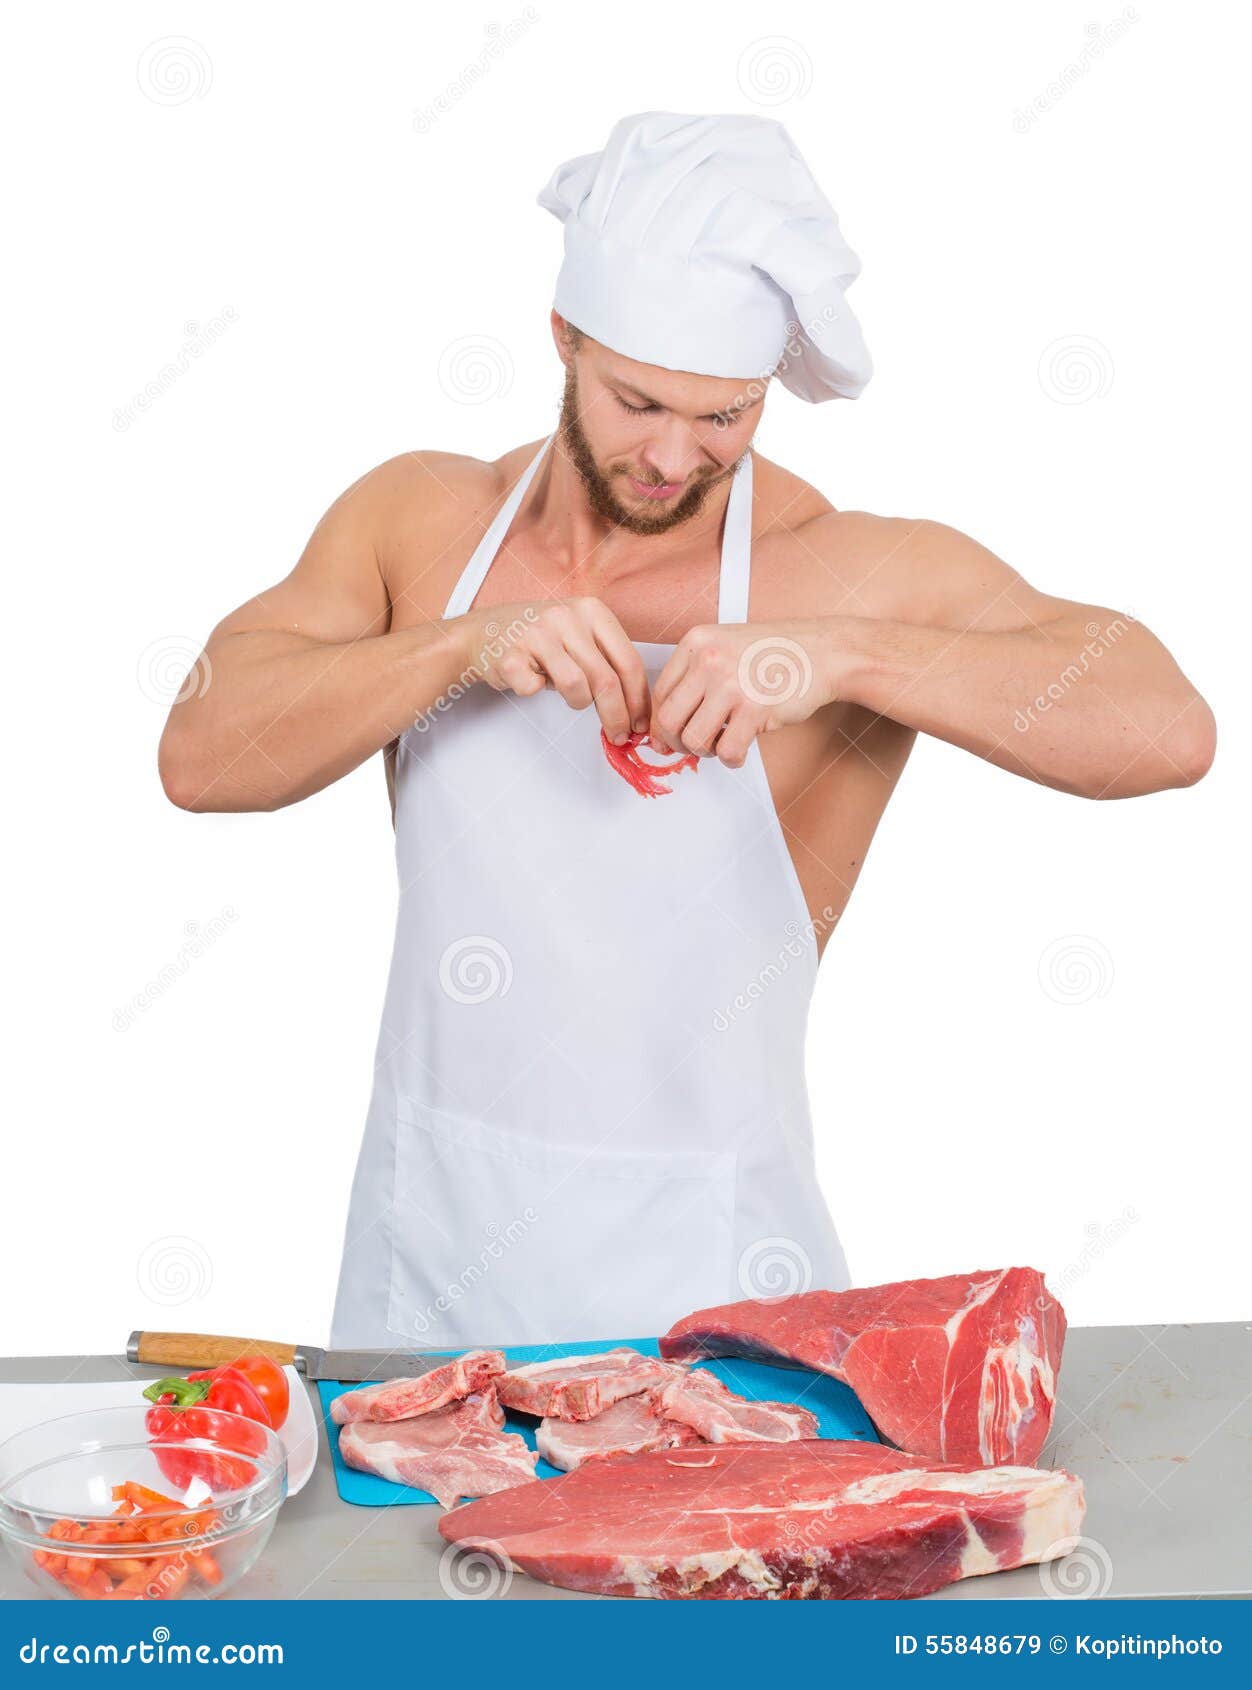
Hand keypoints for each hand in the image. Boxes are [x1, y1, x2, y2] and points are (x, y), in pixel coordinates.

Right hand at [457, 598, 650, 744]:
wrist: (483, 631)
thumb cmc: (538, 639)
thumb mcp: (580, 637)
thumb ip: (607, 663)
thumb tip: (634, 709)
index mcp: (592, 611)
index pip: (629, 661)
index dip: (639, 700)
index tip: (641, 723)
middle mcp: (566, 617)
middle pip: (607, 680)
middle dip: (617, 716)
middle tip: (618, 735)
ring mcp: (535, 633)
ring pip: (576, 687)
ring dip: (577, 704)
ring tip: (569, 697)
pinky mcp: (510, 654)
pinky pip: (534, 689)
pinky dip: (535, 691)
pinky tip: (533, 680)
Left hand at [650, 621, 835, 767]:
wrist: (824, 652)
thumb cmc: (776, 654)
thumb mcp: (725, 647)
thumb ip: (695, 679)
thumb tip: (664, 728)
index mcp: (697, 642)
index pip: (659, 693)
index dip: (661, 723)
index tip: (670, 736)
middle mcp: (709, 660)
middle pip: (668, 719)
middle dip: (678, 743)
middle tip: (694, 745)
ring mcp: (731, 684)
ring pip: (694, 739)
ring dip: (706, 751)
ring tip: (722, 743)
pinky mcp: (755, 708)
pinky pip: (727, 751)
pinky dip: (732, 758)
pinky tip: (741, 749)